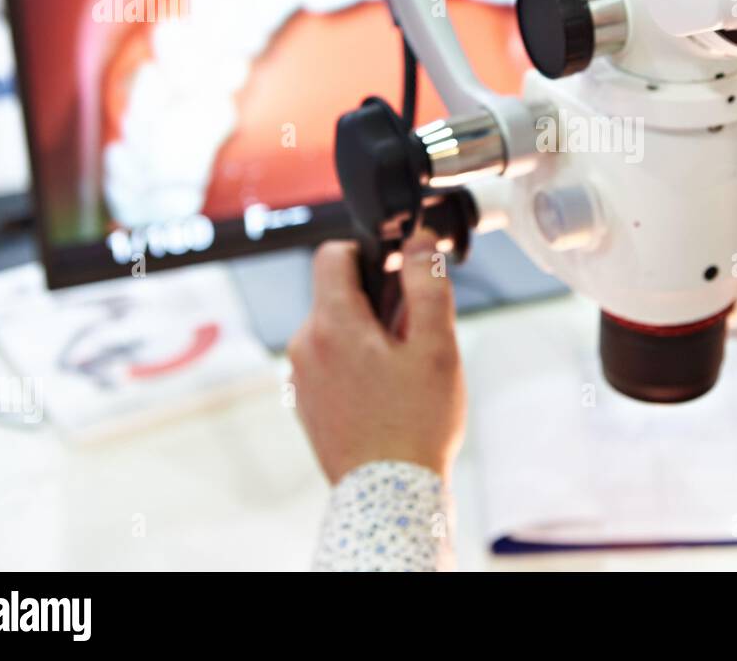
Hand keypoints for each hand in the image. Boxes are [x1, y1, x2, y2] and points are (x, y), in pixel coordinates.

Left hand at [288, 235, 464, 483]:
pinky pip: (330, 364)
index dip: (368, 252)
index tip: (399, 272)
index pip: (332, 254)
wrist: (389, 496)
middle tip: (414, 334)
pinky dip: (356, 365)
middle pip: (338, 295)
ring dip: (368, 335)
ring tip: (403, 371)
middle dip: (377, 302)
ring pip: (335, 330)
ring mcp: (301, 378)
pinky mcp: (306, 404)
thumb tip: (419, 241)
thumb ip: (427, 283)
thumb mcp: (435, 345)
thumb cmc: (415, 423)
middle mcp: (305, 346)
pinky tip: (386, 395)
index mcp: (331, 323)